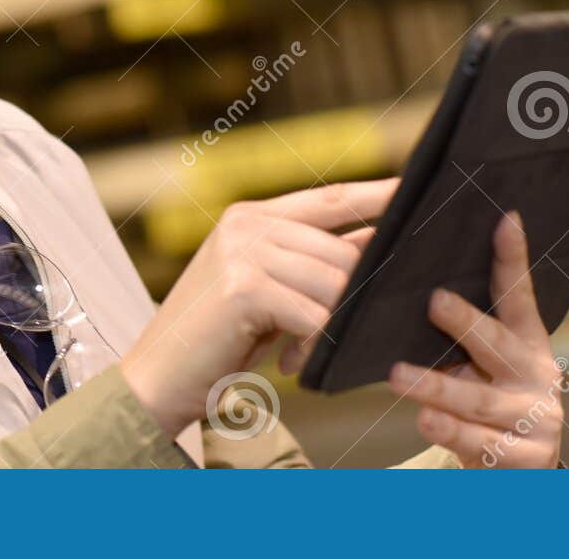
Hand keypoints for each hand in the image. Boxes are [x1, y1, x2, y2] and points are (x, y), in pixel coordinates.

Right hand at [121, 179, 398, 437]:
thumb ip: (308, 265)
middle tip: (338, 334)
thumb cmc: (214, 339)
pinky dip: (314, 344)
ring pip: (331, 284)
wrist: (156, 377)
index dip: (373, 194)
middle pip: (339, 251)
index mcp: (249, 216)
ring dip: (330, 326)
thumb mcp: (264, 290)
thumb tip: (373, 248)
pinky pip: (313, 315)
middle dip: (351, 296)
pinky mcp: (244, 286)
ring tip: (303, 353)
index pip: (327, 199)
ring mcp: (243, 250)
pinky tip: (292, 362)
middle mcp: (246, 224)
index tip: (412, 192)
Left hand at [385, 210, 564, 467]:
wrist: (522, 471)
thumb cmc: (489, 398)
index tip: (506, 219)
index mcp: (528, 342)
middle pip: (497, 344)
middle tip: (435, 301)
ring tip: (398, 375)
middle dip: (465, 323)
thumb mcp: (483, 362)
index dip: (513, 258)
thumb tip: (412, 285)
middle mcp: (537, 374)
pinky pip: (480, 444)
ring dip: (437, 386)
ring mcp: (535, 417)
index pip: (519, 295)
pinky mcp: (526, 458)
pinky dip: (450, 433)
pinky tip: (426, 420)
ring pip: (478, 400)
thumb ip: (460, 332)